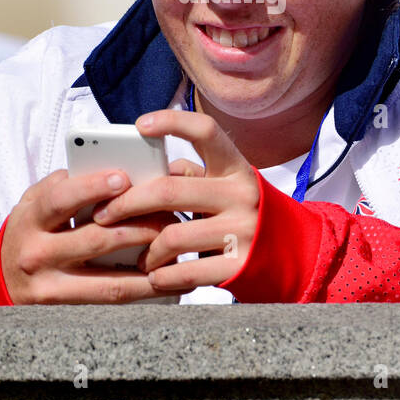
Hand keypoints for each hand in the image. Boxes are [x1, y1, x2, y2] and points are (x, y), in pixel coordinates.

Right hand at [0, 168, 188, 303]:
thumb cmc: (29, 230)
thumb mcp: (34, 201)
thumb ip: (64, 184)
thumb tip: (111, 167)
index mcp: (30, 219)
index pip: (60, 199)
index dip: (92, 187)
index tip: (124, 177)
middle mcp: (37, 254)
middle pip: (95, 240)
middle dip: (139, 226)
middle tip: (171, 214)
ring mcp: (51, 288)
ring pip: (110, 280)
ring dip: (151, 264)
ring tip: (179, 249)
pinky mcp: (66, 311)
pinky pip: (112, 302)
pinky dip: (145, 291)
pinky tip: (171, 281)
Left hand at [90, 110, 260, 291]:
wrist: (295, 256)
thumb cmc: (243, 215)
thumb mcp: (225, 188)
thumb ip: (190, 177)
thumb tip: (139, 175)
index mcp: (235, 167)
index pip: (205, 131)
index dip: (172, 122)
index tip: (140, 125)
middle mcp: (241, 194)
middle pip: (169, 190)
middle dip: (126, 203)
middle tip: (103, 214)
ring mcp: (243, 230)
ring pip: (171, 236)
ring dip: (146, 249)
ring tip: (139, 256)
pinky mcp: (239, 265)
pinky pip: (185, 272)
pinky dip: (162, 276)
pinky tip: (155, 276)